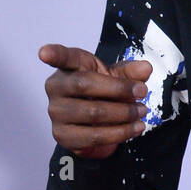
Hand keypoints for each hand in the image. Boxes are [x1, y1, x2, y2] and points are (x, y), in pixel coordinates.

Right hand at [38, 43, 151, 159]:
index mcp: (68, 67)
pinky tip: (134, 128)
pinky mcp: (62, 135)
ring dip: (123, 113)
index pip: (62, 58)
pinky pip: (94, 136)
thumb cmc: (103, 92)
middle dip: (118, 89)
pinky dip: (119, 133)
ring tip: (141, 112)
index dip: (53, 55)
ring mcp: (56, 112)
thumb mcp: (118, 77)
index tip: (44, 53)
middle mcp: (56, 87)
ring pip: (92, 113)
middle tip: (142, 92)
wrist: (96, 123)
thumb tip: (145, 68)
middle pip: (84, 84)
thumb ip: (131, 72)